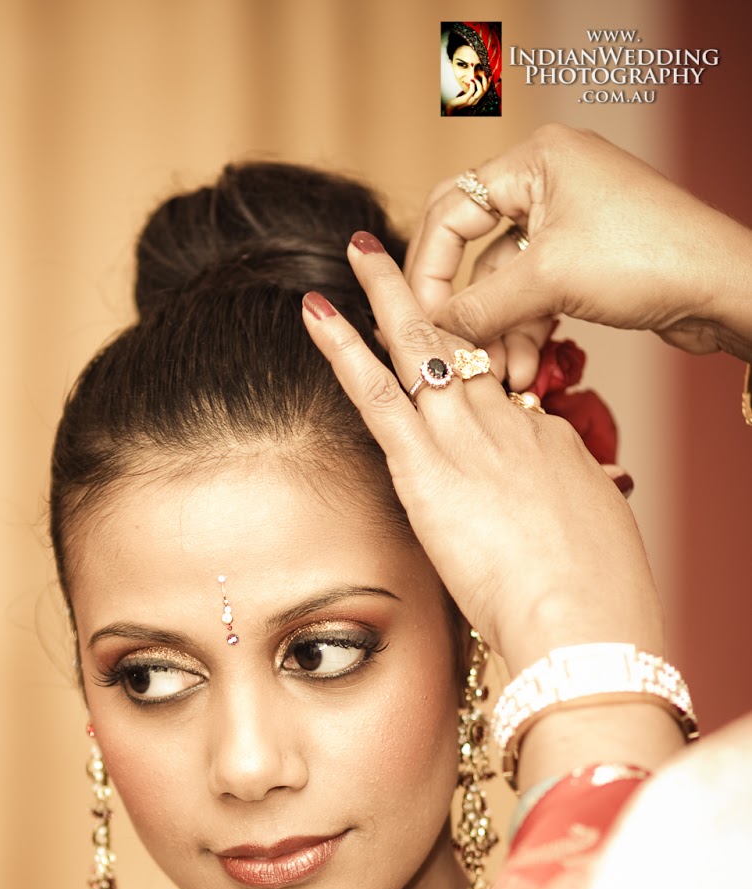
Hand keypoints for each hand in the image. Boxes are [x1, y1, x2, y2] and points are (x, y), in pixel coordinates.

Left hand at [300, 237, 682, 783]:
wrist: (583, 615)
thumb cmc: (595, 598)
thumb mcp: (593, 541)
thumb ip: (561, 518)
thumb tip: (546, 522)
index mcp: (550, 444)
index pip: (505, 397)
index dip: (479, 373)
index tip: (462, 358)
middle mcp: (507, 425)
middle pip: (467, 346)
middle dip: (435, 296)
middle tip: (404, 254)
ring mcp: (465, 440)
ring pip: (419, 349)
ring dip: (386, 295)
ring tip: (359, 250)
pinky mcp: (426, 469)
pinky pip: (376, 394)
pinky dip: (342, 350)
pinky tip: (317, 313)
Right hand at [405, 125, 751, 369]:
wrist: (719, 287)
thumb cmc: (646, 257)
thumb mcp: (547, 281)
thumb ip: (478, 306)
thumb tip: (424, 332)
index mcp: (534, 159)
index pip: (450, 210)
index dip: (427, 269)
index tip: (416, 320)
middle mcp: (546, 181)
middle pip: (471, 247)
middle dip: (461, 306)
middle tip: (441, 346)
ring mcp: (566, 220)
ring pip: (503, 280)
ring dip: (496, 331)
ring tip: (497, 375)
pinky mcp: (583, 257)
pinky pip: (532, 293)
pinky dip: (524, 330)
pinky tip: (524, 369)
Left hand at [446, 69, 487, 112]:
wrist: (451, 107)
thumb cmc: (458, 100)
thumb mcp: (467, 94)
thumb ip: (471, 90)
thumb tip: (474, 80)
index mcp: (476, 100)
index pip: (485, 91)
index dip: (488, 83)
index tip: (490, 76)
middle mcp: (475, 101)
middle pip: (485, 90)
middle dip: (486, 81)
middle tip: (484, 74)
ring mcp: (471, 101)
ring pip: (481, 91)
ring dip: (480, 82)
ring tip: (476, 77)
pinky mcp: (466, 100)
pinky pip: (472, 91)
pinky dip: (473, 84)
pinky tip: (471, 80)